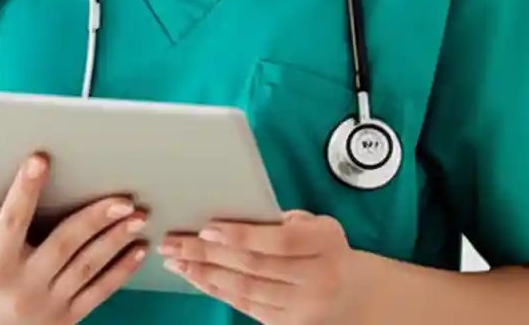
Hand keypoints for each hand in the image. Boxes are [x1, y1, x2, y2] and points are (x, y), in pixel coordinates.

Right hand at [0, 153, 148, 324]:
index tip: (39, 160)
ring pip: (88, 268)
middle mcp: (23, 287)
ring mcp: (48, 306)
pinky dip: (121, 271)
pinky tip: (138, 249)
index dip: (25, 189)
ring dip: (115, 241)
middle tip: (121, 197)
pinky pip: (99, 293)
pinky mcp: (67, 319)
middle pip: (64, 246)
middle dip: (94, 220)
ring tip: (136, 215)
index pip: (11, 221)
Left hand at [158, 210, 360, 324]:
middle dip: (207, 253)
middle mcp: (317, 277)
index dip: (241, 235)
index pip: (279, 241)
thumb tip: (233, 214)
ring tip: (175, 259)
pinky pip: (244, 306)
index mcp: (325, 243)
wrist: (355, 295)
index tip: (206, 227)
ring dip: (203, 273)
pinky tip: (194, 276)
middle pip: (254, 265)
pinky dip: (215, 289)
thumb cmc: (324, 249)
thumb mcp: (316, 226)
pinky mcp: (289, 324)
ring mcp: (303, 306)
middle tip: (172, 242)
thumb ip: (281, 220)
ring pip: (245, 288)